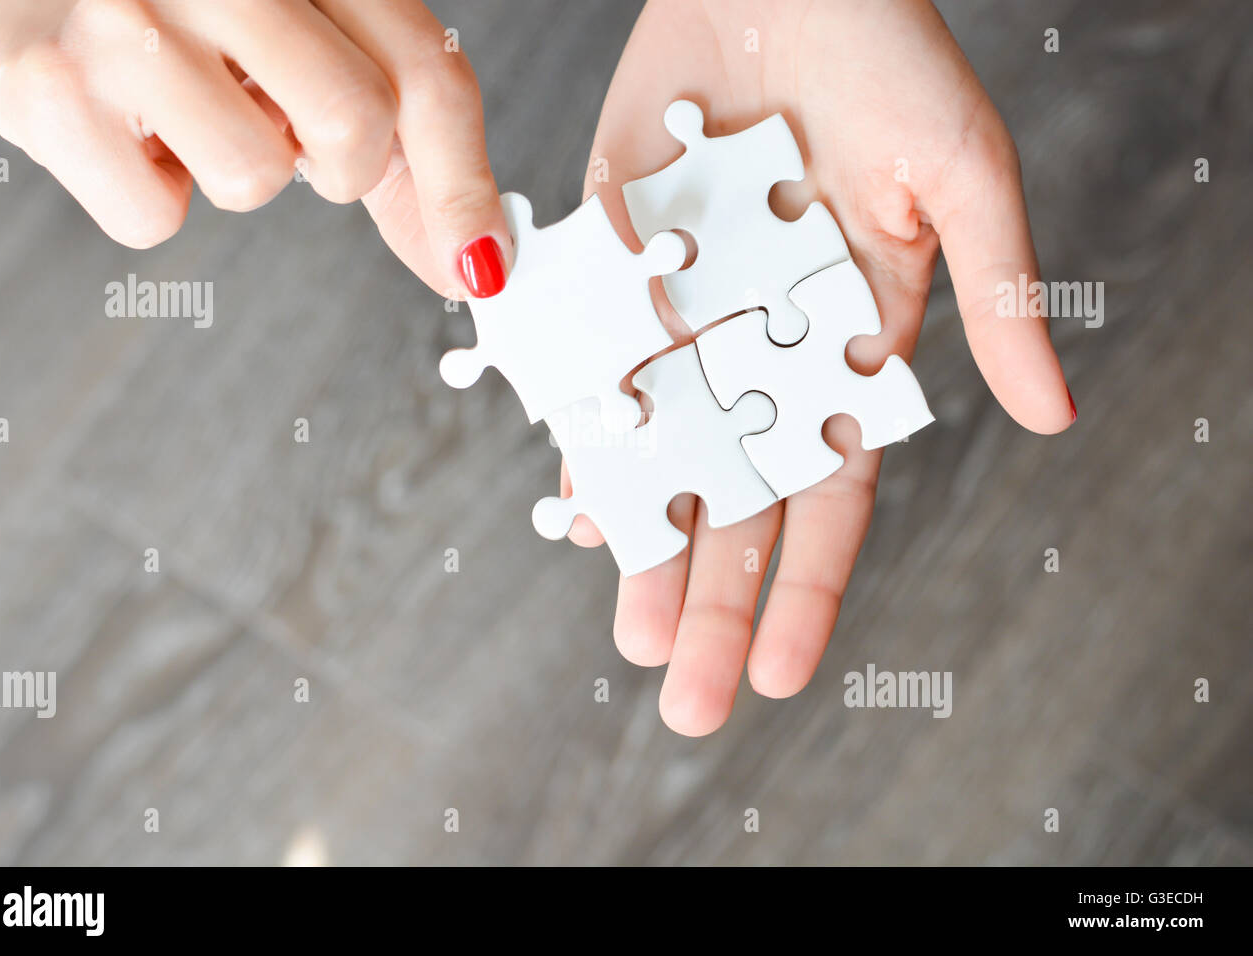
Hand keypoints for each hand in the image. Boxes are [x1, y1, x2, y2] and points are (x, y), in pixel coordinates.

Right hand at [0, 0, 508, 296]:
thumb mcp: (295, 26)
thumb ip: (393, 131)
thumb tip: (470, 261)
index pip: (423, 70)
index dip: (462, 185)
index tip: (481, 267)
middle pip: (356, 128)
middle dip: (335, 162)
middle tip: (273, 117)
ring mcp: (129, 16)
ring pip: (255, 181)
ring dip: (230, 167)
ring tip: (180, 101)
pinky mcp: (47, 83)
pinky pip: (154, 219)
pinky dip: (144, 193)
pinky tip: (119, 124)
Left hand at [570, 0, 1075, 734]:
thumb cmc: (887, 60)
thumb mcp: (963, 179)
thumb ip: (992, 298)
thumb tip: (1055, 416)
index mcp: (855, 348)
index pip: (832, 494)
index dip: (807, 587)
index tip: (774, 670)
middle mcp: (769, 352)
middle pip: (741, 502)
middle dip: (712, 601)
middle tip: (683, 699)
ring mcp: (693, 320)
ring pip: (666, 457)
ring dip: (646, 547)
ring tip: (627, 634)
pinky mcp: (621, 271)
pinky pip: (601, 373)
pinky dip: (591, 435)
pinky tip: (582, 507)